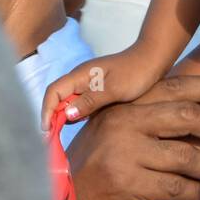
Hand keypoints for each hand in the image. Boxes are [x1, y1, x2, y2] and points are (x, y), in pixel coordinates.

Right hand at [41, 42, 162, 129]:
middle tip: (51, 140)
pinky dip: (76, 115)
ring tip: (61, 138)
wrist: (154, 59)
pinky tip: (80, 128)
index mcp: (80, 75)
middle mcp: (81, 79)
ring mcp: (89, 84)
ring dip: (63, 117)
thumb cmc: (136, 72)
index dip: (46, 111)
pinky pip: (81, 104)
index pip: (53, 92)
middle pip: (57, 98)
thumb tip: (67, 115)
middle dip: (51, 117)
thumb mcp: (114, 89)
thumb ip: (90, 101)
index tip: (46, 131)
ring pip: (68, 102)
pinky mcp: (98, 91)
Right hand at [66, 75, 199, 199]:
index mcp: (123, 105)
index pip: (174, 87)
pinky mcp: (127, 184)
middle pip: (185, 116)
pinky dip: (199, 193)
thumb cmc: (100, 168)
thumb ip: (147, 117)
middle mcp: (122, 122)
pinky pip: (177, 187)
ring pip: (185, 156)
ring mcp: (123, 152)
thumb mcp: (115, 133)